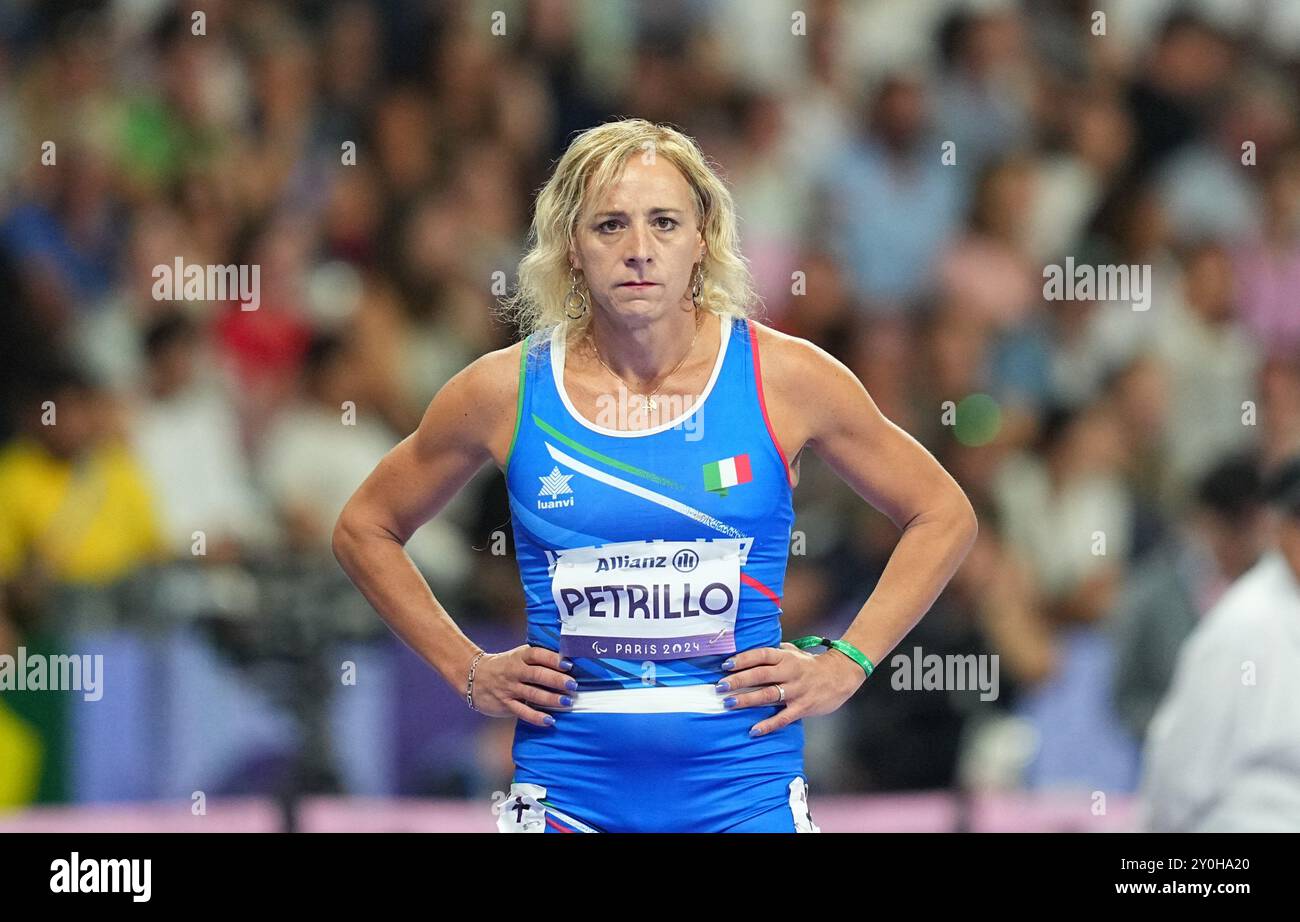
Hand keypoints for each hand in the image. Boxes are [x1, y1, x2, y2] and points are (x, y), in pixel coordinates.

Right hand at [469, 645, 577, 726]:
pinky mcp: (505, 704)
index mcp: (519, 657)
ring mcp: (509, 688)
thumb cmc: (504, 666)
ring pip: (532, 694)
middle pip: (537, 675)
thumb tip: (566, 661)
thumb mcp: (517, 656)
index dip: (552, 659)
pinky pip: (522, 712)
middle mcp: (515, 671)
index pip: (537, 655)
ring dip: (551, 699)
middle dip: (557, 680)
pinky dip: (536, 717)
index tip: (568, 664)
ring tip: (567, 702)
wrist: (473, 677)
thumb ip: (537, 658)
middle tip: (573, 685)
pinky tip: (550, 720)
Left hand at [716, 642, 866, 736]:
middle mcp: (790, 672)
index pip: (761, 655)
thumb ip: (774, 651)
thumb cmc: (811, 664)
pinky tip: (753, 730)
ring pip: (768, 695)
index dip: (742, 659)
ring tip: (728, 704)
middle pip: (760, 675)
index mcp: (786, 656)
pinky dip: (768, 725)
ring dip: (747, 700)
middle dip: (738, 681)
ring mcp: (796, 690)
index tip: (725, 665)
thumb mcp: (794, 652)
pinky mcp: (803, 707)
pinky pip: (783, 717)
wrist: (841, 675)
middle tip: (720, 687)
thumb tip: (749, 652)